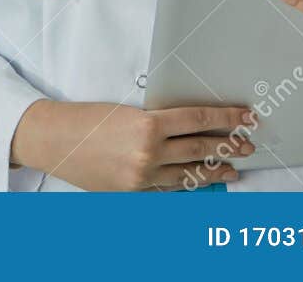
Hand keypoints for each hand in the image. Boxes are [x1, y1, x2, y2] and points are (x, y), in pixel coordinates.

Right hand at [11, 99, 255, 190]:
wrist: (55, 139)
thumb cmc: (86, 118)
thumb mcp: (127, 111)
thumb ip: (157, 122)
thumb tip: (188, 127)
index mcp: (148, 124)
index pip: (198, 120)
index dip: (227, 118)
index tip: (246, 117)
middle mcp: (149, 152)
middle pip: (200, 148)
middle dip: (228, 146)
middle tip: (247, 145)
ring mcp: (143, 176)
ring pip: (190, 173)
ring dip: (214, 171)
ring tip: (232, 170)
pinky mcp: (135, 191)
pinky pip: (168, 187)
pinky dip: (186, 183)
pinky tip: (198, 181)